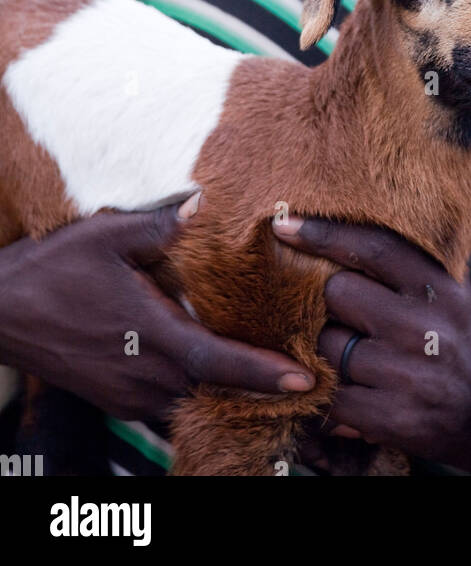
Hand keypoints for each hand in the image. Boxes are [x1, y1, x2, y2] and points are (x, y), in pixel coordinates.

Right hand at [0, 202, 315, 420]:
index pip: (218, 361)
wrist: (0, 311)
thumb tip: (202, 205)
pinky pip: (168, 401)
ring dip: (226, 387)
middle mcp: (143, 373)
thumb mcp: (106, 236)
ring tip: (266, 367)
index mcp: (149, 334)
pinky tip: (210, 365)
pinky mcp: (116, 399)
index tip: (302, 381)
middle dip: (257, 383)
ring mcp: (127, 392)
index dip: (262, 373)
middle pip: (214, 388)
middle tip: (303, 367)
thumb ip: (159, 227)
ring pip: (192, 398)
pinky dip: (196, 388)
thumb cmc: (52, 269)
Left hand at [273, 215, 470, 474]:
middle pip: (338, 292)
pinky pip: (330, 395)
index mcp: (443, 288)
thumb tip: (342, 221)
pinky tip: (337, 389)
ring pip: (328, 345)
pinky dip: (324, 392)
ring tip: (350, 356)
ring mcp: (410, 374)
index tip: (284, 223)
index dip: (325, 232)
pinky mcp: (394, 417)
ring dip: (326, 350)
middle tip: (340, 314)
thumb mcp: (448, 293)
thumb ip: (409, 262)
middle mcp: (427, 327)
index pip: (374, 247)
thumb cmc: (453, 341)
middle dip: (328, 301)